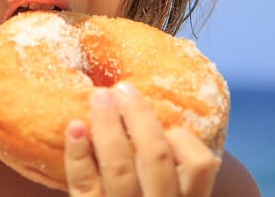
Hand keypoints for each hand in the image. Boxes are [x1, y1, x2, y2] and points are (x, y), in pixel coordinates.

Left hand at [64, 82, 220, 196]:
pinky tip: (74, 128)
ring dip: (108, 125)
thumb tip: (164, 129)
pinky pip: (85, 185)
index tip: (164, 120)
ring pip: (120, 167)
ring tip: (98, 97)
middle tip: (122, 88)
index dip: (182, 136)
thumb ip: (173, 178)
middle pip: (156, 156)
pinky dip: (78, 155)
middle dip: (139, 116)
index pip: (200, 165)